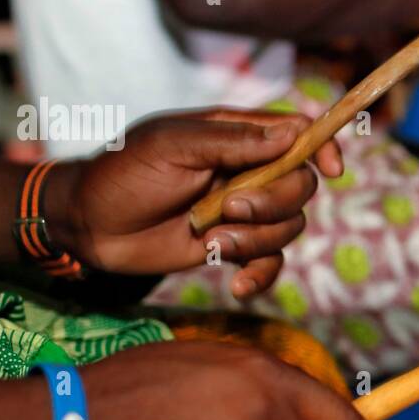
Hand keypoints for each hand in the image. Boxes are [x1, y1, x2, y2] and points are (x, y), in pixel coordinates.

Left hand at [49, 109, 343, 298]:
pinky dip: (260, 276)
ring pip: (288, 227)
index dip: (322, 146)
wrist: (88, 226)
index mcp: (236, 136)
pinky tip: (238, 286)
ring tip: (211, 241)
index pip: (298, 133)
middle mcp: (247, 171)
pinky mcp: (231, 247)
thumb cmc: (123, 174)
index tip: (330, 167)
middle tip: (230, 209)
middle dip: (274, 202)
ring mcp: (241, 211)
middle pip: (300, 185)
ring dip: (256, 241)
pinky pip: (270, 263)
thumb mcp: (173, 146)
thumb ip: (233, 141)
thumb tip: (293, 133)